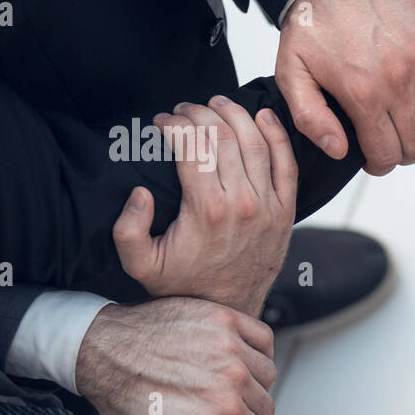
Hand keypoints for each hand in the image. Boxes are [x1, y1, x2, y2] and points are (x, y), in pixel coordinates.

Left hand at [75, 298, 275, 414]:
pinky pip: (263, 337)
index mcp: (224, 411)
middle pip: (266, 404)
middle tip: (222, 409)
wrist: (102, 350)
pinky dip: (259, 349)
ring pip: (269, 372)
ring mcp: (231, 343)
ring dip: (255, 382)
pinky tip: (239, 357)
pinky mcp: (224, 317)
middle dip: (250, 413)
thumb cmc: (126, 400)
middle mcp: (235, 376)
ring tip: (227, 384)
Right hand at [113, 98, 296, 315]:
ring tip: (216, 105)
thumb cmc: (182, 284)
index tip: (160, 121)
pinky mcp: (286, 212)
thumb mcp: (139, 263)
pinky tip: (262, 116)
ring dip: (235, 115)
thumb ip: (128, 228)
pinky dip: (277, 134)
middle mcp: (242, 204)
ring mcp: (269, 207)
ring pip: (256, 142)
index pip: (191, 145)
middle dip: (199, 113)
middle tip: (184, 110)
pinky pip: (287, 164)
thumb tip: (139, 192)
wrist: (226, 308)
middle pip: (223, 136)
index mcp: (206, 209)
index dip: (173, 124)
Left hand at [277, 0, 414, 174]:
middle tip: (395, 145)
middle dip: (406, 154)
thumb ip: (310, 118)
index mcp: (363, 93)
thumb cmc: (313, 19)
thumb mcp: (291, 70)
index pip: (387, 154)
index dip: (381, 165)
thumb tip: (340, 151)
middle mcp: (399, 81)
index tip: (375, 160)